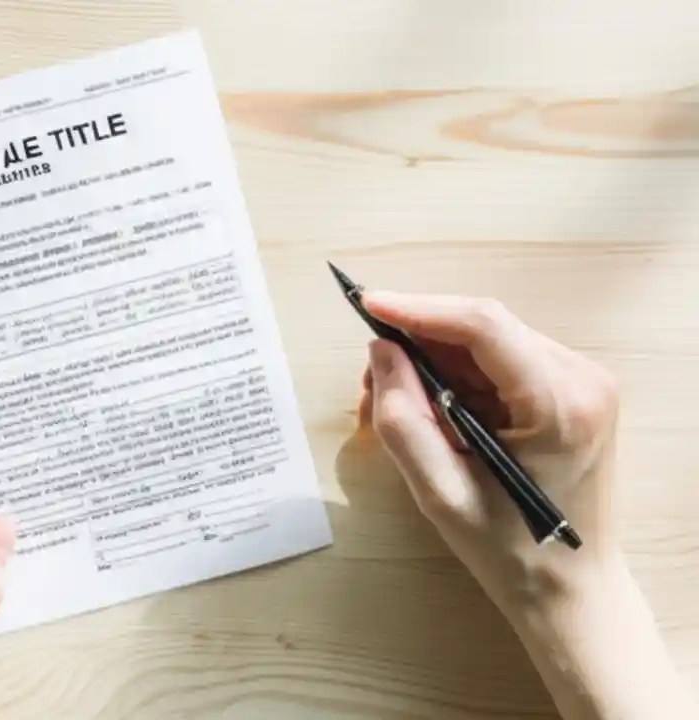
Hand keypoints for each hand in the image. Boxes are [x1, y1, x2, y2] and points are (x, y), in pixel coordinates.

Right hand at [357, 292, 698, 717]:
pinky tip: (428, 412)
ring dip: (433, 363)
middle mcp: (581, 378)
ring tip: (390, 406)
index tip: (366, 304)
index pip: (483, 326)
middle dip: (417, 343)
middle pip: (482, 329)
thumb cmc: (509, 551)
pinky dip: (456, 378)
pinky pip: (499, 363)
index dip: (419, 309)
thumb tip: (381, 352)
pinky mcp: (570, 391)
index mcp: (560, 403)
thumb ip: (404, 418)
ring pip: (486, 343)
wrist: (572, 589)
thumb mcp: (441, 492)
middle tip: (368, 383)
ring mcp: (581, 382)